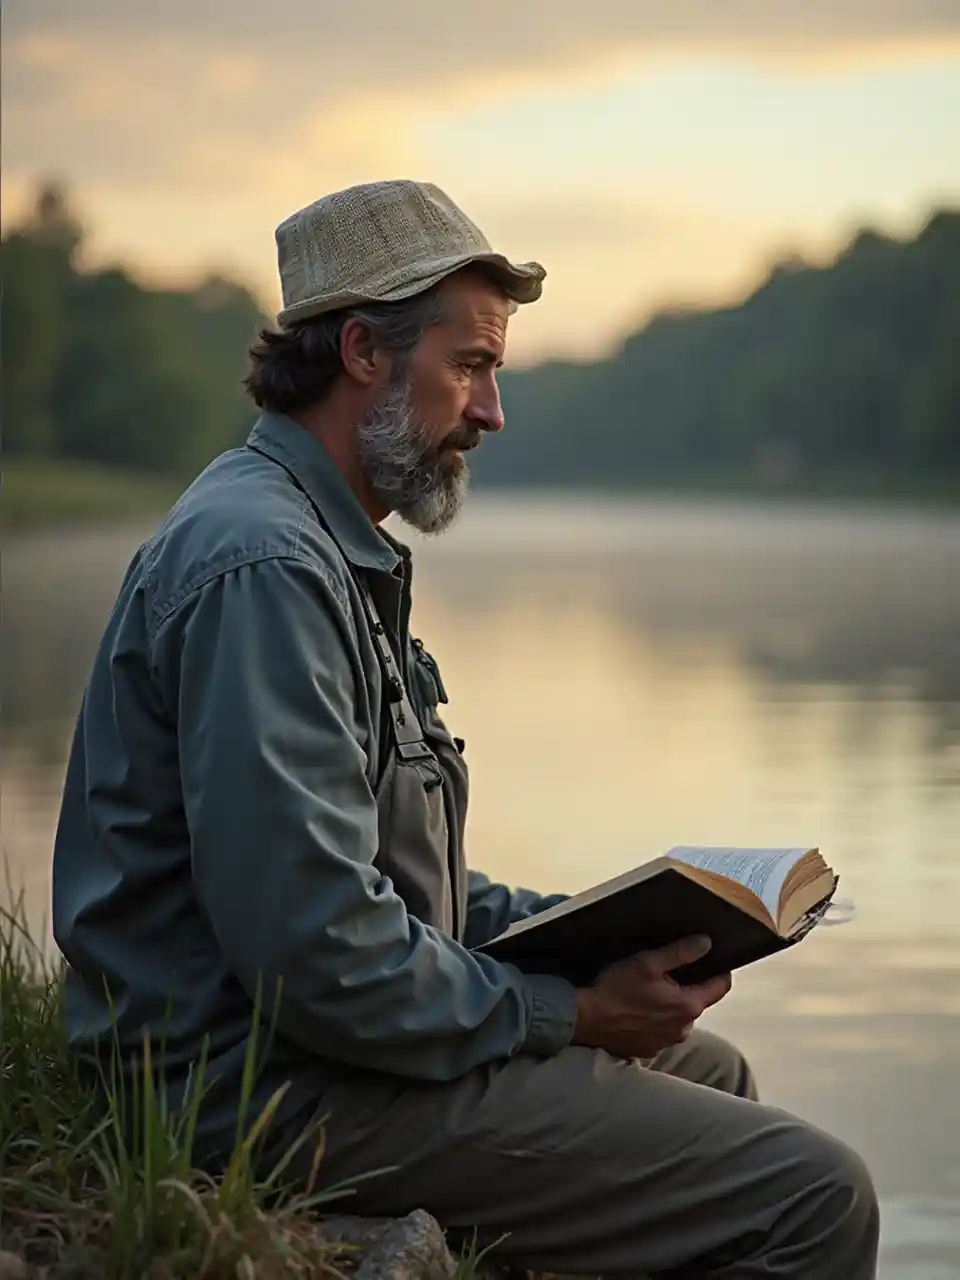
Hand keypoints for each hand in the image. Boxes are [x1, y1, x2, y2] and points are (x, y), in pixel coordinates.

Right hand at [572, 935, 731, 1059]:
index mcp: (688, 1006)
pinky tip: (637, 1011)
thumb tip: (707, 943)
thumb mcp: (648, 962)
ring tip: (647, 993)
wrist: (586, 1019)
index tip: (711, 960)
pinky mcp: (649, 1050)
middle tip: (663, 974)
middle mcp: (683, 1029)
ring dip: (669, 1006)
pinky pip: (660, 1031)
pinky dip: (654, 1021)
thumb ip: (681, 952)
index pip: (720, 987)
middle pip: (696, 1002)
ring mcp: (666, 1043)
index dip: (719, 971)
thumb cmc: (617, 988)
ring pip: (677, 1018)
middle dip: (686, 988)